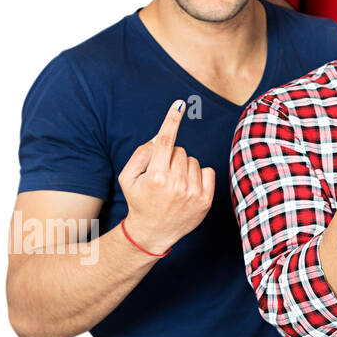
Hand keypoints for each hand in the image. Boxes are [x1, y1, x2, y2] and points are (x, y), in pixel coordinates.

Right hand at [116, 99, 215, 252]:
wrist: (153, 232)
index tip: (179, 104)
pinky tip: (187, 189)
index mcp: (156, 177)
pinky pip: (208, 171)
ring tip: (173, 185)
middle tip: (162, 176)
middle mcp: (176, 184)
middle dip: (170, 158)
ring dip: (184, 167)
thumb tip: (160, 135)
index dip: (171, 120)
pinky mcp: (206, 200)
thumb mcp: (128, 178)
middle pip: (179, 150)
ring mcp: (193, 193)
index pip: (165, 141)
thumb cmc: (139, 200)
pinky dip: (199, 176)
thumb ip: (141, 154)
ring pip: (193, 160)